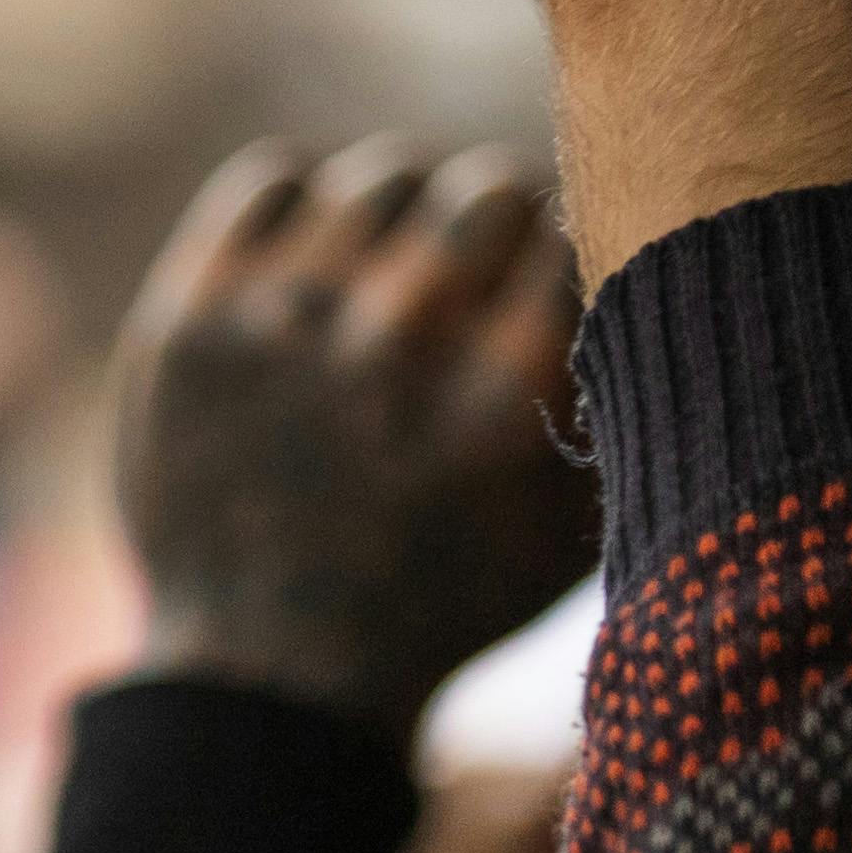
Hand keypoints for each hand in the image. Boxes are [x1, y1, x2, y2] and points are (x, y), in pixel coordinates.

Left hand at [115, 140, 594, 731]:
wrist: (271, 676)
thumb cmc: (447, 599)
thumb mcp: (574, 534)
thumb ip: (628, 408)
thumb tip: (659, 267)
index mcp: (503, 408)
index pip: (572, 238)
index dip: (572, 253)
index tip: (553, 280)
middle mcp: (397, 352)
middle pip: (487, 189)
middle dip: (501, 222)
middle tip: (484, 261)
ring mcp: (282, 329)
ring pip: (382, 176)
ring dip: (409, 210)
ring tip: (402, 264)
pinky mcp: (192, 319)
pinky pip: (273, 181)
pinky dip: (309, 204)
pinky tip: (324, 256)